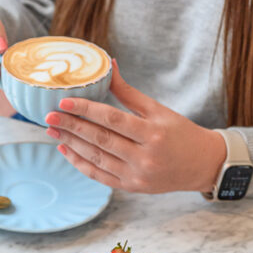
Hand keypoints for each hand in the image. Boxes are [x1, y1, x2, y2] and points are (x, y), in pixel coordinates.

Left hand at [44, 63, 226, 193]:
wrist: (203, 165)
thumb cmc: (180, 133)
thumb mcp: (158, 109)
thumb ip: (129, 92)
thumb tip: (108, 66)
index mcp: (153, 133)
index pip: (112, 119)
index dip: (86, 109)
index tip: (64, 101)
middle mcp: (144, 157)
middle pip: (100, 140)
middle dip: (72, 126)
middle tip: (49, 115)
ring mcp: (137, 175)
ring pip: (96, 159)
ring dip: (71, 144)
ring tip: (53, 129)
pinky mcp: (131, 187)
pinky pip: (99, 175)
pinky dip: (80, 163)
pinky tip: (65, 149)